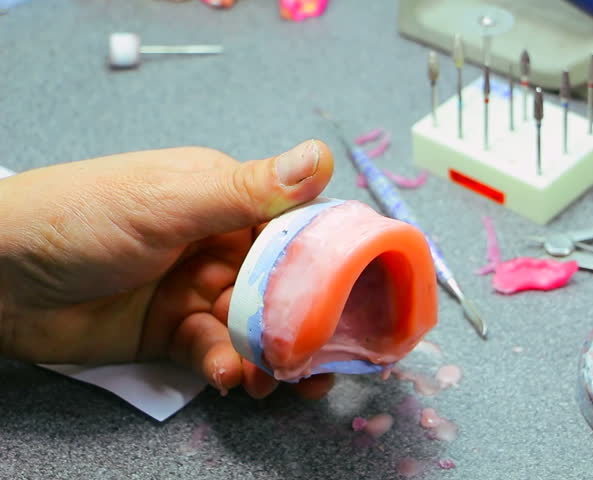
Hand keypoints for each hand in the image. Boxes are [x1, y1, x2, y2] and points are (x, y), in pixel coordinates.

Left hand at [0, 141, 335, 398]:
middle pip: (284, 285)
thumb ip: (247, 189)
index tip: (365, 294)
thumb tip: (322, 156)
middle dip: (308, 319)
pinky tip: (232, 378)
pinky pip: (218, 353)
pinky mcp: (174, 332)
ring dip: (274, 352)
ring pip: (257, 325)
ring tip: (281, 378)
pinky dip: (230, 366)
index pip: (297, 227)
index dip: (331, 260)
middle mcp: (220, 243)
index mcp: (228, 199)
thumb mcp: (168, 200)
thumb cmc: (79, 218)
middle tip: (329, 356)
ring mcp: (197, 289)